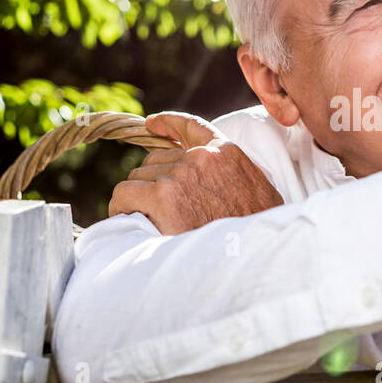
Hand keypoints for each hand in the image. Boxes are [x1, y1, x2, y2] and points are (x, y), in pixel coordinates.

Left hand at [108, 111, 283, 235]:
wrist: (250, 259)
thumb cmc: (255, 236)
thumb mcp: (259, 196)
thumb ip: (237, 179)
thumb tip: (219, 183)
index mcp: (228, 154)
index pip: (192, 127)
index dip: (168, 123)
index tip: (151, 124)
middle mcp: (203, 158)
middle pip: (156, 160)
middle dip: (153, 184)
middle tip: (161, 213)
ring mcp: (181, 175)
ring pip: (138, 177)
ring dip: (138, 199)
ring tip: (152, 224)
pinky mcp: (162, 196)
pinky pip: (124, 193)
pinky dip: (122, 208)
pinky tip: (133, 224)